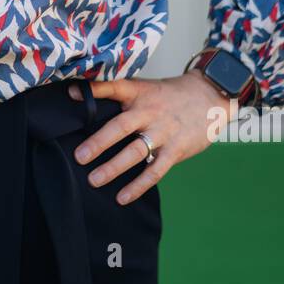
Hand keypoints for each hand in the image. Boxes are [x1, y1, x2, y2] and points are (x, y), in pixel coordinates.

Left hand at [68, 71, 233, 204]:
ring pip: (136, 151)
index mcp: (140, 93)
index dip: (94, 90)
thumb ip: (120, 95)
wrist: (211, 97)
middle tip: (79, 156)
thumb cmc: (171, 95)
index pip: (115, 87)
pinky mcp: (176, 149)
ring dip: (114, 167)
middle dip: (99, 142)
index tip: (72, 95)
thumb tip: (81, 99)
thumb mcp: (147, 88)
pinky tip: (122, 197)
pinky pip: (155, 170)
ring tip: (94, 180)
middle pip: (121, 127)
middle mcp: (150, 112)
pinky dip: (138, 185)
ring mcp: (164, 132)